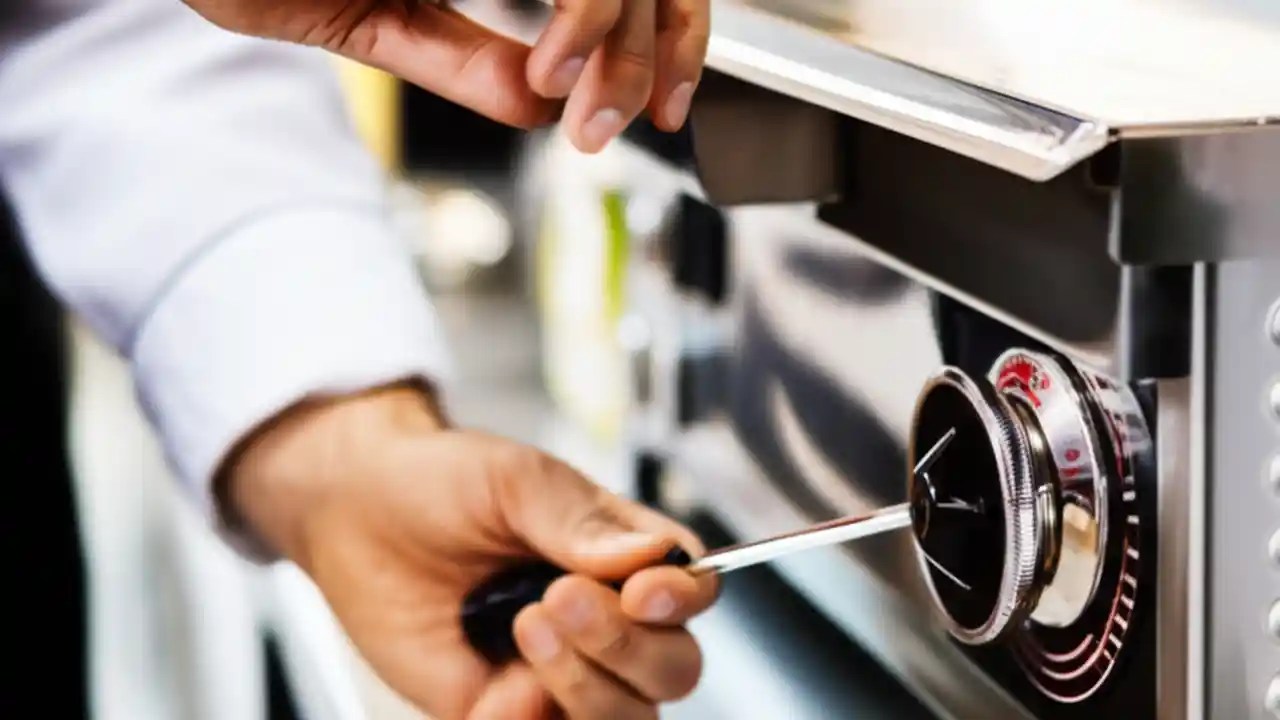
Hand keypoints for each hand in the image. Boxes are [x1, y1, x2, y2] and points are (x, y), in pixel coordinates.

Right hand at [185, 0, 710, 151]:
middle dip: (648, 48)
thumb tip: (540, 104)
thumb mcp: (366, 16)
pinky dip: (578, 10)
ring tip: (587, 104)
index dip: (665, 34)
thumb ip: (454, 54)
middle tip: (619, 124)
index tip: (662, 105)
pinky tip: (555, 58)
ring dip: (614, 33)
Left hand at [223, 384, 717, 718]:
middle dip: (627, 646)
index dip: (683, 599)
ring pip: (625, 716)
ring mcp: (556, 671)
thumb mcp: (513, 478)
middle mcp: (601, 619)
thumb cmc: (439, 481)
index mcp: (621, 554)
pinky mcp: (500, 710)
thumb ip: (582, 520)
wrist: (353, 510)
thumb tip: (649, 559)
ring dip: (586, 685)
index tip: (645, 591)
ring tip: (526, 627)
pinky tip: (491, 687)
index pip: (690, 589)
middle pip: (672, 667)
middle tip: (560, 600)